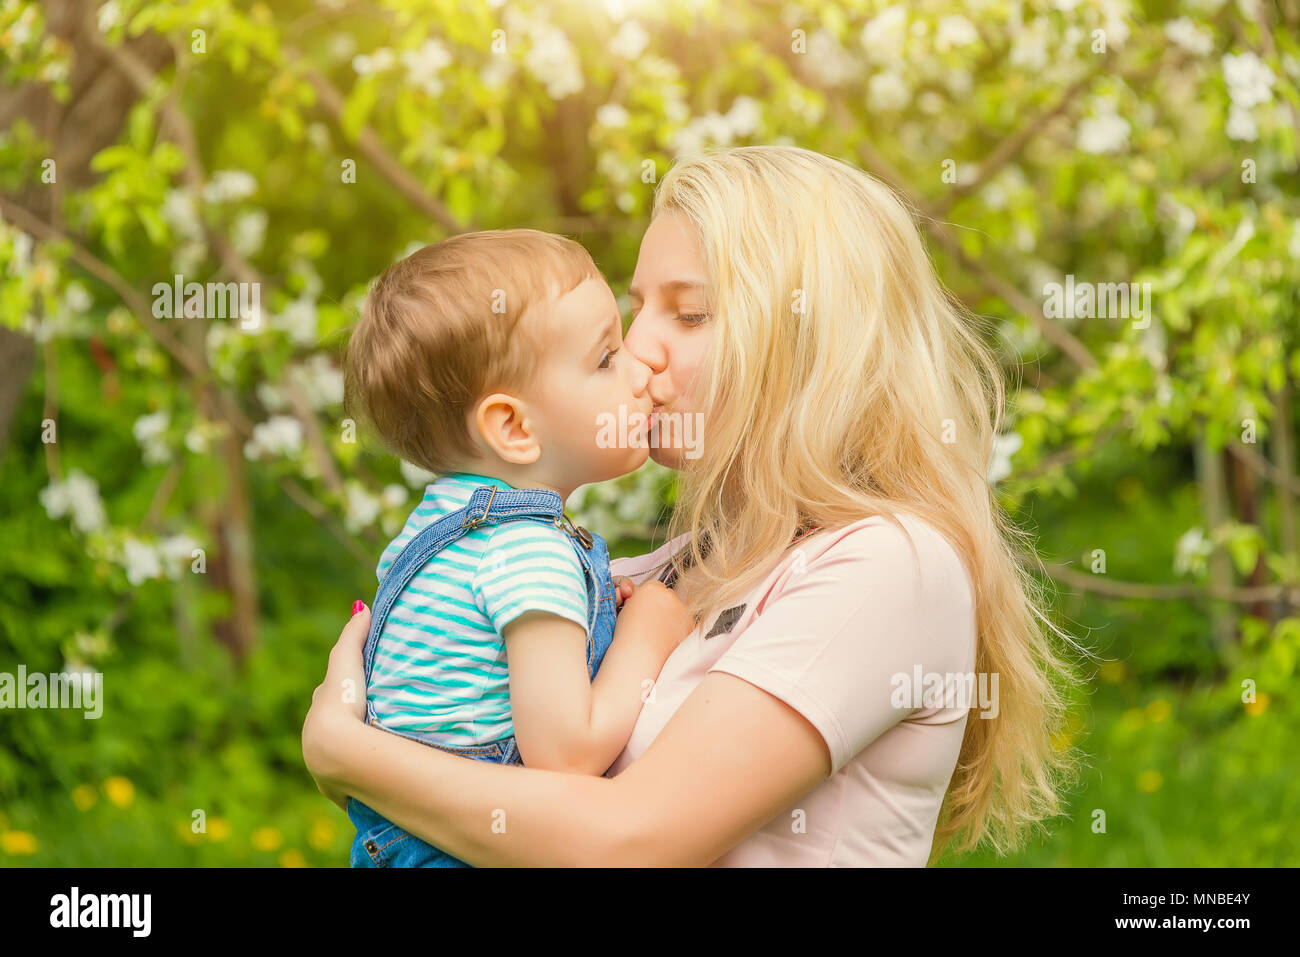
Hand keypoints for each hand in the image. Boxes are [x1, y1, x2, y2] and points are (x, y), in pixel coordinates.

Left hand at [302, 601, 370, 808]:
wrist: (335, 750)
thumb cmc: (342, 704)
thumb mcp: (347, 665)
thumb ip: (353, 636)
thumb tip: (361, 606)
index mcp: (319, 712)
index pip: (329, 696)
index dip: (343, 689)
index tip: (359, 687)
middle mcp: (316, 740)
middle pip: (334, 728)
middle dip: (348, 724)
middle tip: (372, 720)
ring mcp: (326, 769)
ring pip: (341, 757)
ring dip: (355, 756)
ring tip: (379, 755)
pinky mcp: (340, 792)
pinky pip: (352, 783)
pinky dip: (361, 781)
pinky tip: (375, 783)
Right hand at [614, 579, 693, 656]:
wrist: (640, 658)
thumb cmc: (629, 637)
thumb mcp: (626, 609)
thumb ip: (639, 598)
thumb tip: (645, 599)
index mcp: (652, 588)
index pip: (654, 588)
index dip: (648, 601)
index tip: (645, 611)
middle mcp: (670, 596)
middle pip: (668, 597)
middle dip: (662, 608)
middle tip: (650, 624)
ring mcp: (683, 610)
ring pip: (678, 610)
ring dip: (671, 619)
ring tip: (657, 635)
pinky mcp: (691, 625)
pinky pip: (685, 623)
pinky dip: (678, 630)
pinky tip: (666, 640)